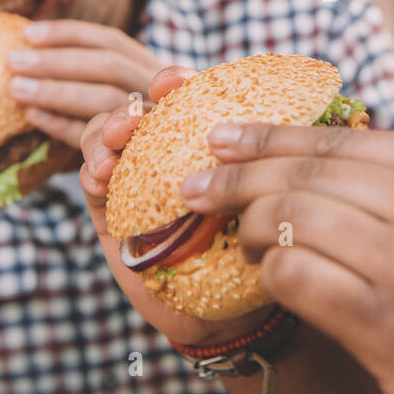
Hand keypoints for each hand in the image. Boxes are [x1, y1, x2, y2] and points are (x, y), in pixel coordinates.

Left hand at [8, 20, 166, 173]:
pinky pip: (97, 137)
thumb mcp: (112, 101)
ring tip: (16, 88)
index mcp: (155, 71)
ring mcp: (156, 124)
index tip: (27, 34)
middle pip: (111, 66)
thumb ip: (84, 77)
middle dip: (58, 61)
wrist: (149, 195)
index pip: (112, 42)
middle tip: (13, 62)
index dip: (69, 34)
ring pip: (107, 99)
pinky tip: (33, 116)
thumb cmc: (119, 140)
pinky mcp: (139, 157)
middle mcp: (162, 93)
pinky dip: (62, 124)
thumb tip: (29, 44)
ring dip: (57, 91)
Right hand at [78, 66, 280, 345]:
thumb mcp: (264, 200)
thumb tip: (303, 117)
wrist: (224, 312)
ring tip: (115, 140)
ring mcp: (134, 174)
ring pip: (106, 133)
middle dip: (135, 101)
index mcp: (202, 137)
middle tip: (138, 112)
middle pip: (139, 106)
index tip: (179, 82)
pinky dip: (90, 168)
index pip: (184, 96)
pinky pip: (90, 175)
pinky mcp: (108, 205)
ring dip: (106, 129)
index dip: (176, 81)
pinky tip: (100, 174)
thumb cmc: (252, 249)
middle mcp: (165, 149)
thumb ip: (262, 163)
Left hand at [175, 125, 393, 393]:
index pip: (341, 137)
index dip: (270, 134)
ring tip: (239, 241)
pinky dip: (270, 275)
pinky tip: (269, 281)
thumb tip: (313, 152)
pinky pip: (297, 278)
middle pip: (309, 173)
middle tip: (196, 185)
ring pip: (292, 219)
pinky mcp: (391, 326)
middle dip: (238, 175)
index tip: (223, 136)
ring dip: (249, 229)